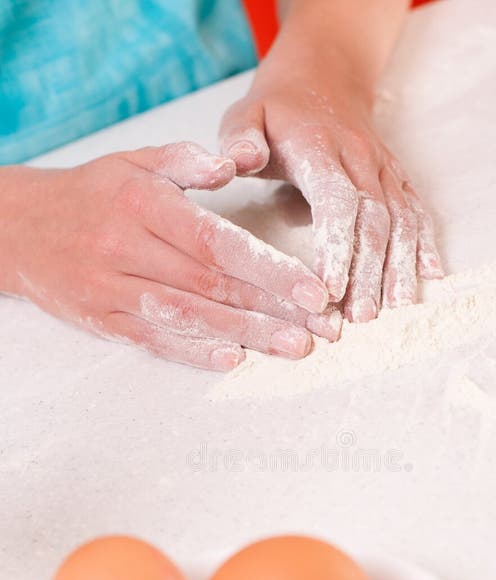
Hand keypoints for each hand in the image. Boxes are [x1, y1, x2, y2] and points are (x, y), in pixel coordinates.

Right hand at [0, 142, 338, 370]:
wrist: (18, 229)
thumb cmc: (91, 193)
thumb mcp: (133, 161)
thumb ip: (185, 162)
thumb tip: (234, 165)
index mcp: (144, 205)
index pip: (219, 243)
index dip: (271, 271)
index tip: (315, 292)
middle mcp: (129, 249)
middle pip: (214, 286)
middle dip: (276, 311)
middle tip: (324, 331)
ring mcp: (113, 290)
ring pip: (191, 317)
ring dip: (248, 336)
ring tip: (295, 348)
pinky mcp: (102, 320)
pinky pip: (154, 340)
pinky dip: (195, 353)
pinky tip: (234, 361)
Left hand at [220, 77, 443, 322]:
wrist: (324, 71)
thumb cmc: (275, 109)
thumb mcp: (245, 114)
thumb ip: (239, 139)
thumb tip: (238, 162)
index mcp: (320, 147)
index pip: (337, 201)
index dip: (338, 246)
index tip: (330, 290)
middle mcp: (360, 157)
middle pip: (374, 219)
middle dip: (370, 271)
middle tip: (361, 317)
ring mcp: (383, 167)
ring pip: (401, 219)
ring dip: (401, 265)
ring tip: (398, 305)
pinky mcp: (396, 174)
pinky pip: (416, 209)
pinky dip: (425, 242)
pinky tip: (431, 274)